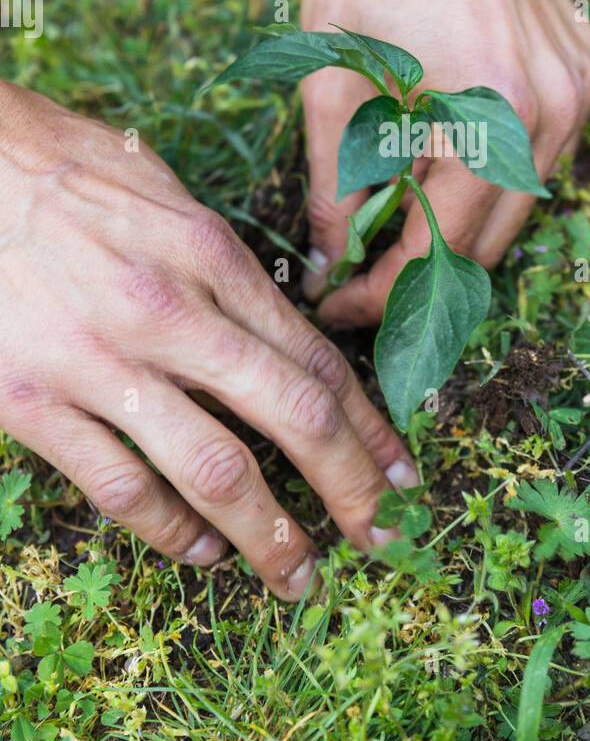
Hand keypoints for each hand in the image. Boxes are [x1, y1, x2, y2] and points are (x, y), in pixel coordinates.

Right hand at [0, 84, 416, 599]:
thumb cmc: (58, 167)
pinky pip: (121, 489)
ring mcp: (100, 363)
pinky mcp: (33, 403)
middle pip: (293, 417)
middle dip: (351, 487)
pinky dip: (170, 532)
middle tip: (382, 535)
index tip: (401, 467)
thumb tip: (279, 320)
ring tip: (299, 573)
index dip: (371, 423)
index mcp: (210, 255)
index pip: (316, 357)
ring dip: (270, 535)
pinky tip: (199, 551)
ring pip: (215, 472)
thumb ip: (223, 263)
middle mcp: (170, 313)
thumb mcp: (163, 193)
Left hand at [300, 0, 589, 327]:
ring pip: (522, 199)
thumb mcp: (330, 82)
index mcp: (489, 105)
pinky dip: (494, 174)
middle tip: (362, 288)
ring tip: (395, 239)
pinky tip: (445, 171)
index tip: (339, 307)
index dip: (385, 289)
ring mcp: (581, 85)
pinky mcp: (589, 67)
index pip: (439, 241)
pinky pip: (541, 152)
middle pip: (491, 235)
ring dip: (461, 228)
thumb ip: (334, 187)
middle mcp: (553, 104)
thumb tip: (329, 269)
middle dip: (423, 273)